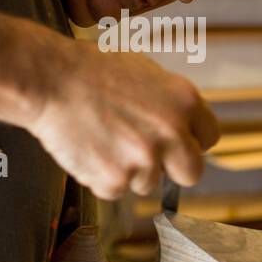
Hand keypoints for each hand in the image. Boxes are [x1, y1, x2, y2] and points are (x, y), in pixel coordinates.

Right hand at [28, 40, 219, 200]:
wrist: (51, 80)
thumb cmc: (91, 70)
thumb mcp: (144, 72)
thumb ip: (168, 103)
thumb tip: (180, 125)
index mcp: (184, 101)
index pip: (210, 137)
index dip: (190, 142)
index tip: (176, 144)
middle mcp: (172, 132)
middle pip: (192, 172)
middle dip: (171, 169)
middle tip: (145, 156)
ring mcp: (145, 160)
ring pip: (147, 183)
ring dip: (128, 170)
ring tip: (102, 139)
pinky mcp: (115, 180)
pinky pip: (115, 190)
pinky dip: (101, 177)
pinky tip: (88, 149)